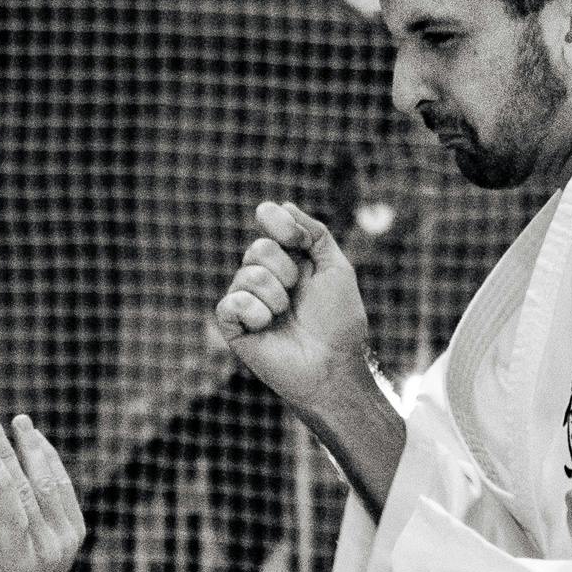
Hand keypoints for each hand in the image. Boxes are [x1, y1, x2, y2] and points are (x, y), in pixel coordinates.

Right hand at [0, 416, 86, 571]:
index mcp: (19, 562)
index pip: (14, 515)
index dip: (3, 483)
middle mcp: (49, 550)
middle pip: (31, 494)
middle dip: (11, 456)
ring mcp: (66, 539)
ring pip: (51, 486)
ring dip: (34, 450)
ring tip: (19, 421)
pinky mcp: (75, 530)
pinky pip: (64, 489)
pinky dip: (51, 461)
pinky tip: (36, 439)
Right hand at [207, 200, 373, 407]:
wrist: (333, 366)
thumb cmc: (339, 322)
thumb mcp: (336, 268)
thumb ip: (315, 233)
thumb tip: (284, 205)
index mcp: (289, 259)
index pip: (268, 219)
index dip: (279, 223)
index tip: (299, 241)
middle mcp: (265, 276)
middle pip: (258, 248)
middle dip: (285, 270)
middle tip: (298, 295)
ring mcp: (247, 301)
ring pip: (247, 275)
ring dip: (275, 296)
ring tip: (285, 317)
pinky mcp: (233, 325)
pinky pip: (231, 302)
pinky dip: (255, 312)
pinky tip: (267, 327)